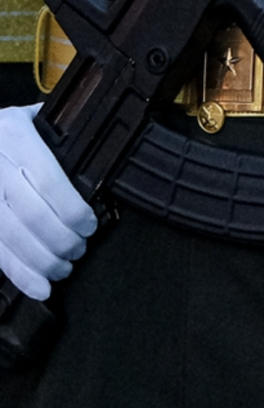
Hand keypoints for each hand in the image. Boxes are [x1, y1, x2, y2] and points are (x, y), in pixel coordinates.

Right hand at [0, 105, 92, 300]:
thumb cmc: (12, 129)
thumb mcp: (37, 120)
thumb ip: (65, 136)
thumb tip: (109, 158)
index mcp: (15, 136)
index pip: (48, 181)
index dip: (71, 211)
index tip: (89, 227)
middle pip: (30, 215)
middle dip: (60, 240)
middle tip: (79, 250)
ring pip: (9, 236)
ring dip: (40, 262)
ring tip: (62, 270)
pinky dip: (17, 273)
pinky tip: (37, 287)